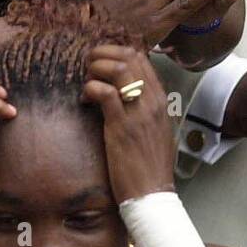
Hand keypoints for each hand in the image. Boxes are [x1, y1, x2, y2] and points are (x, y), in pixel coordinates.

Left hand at [83, 45, 175, 202]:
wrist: (152, 193)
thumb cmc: (149, 165)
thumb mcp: (154, 129)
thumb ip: (143, 108)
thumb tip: (123, 92)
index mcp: (161, 99)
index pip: (142, 58)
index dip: (118, 53)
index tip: (102, 64)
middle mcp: (153, 100)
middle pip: (130, 55)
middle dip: (103, 54)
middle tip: (89, 68)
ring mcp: (138, 111)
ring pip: (118, 67)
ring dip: (96, 69)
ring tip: (87, 83)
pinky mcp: (121, 126)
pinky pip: (103, 92)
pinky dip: (89, 89)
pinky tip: (85, 101)